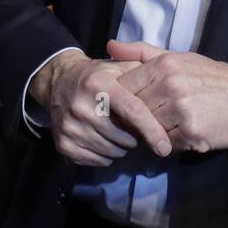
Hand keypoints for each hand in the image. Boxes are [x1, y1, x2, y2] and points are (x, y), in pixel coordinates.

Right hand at [28, 48, 168, 166]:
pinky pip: (96, 161)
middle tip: (133, 128)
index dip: (151, 130)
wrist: (59, 82)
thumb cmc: (98, 75)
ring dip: (122, 147)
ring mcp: (70, 127)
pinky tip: (105, 140)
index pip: (132, 111)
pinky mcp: (63, 144)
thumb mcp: (119, 66)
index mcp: (100, 85)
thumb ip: (143, 73)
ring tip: (119, 133)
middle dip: (136, 137)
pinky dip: (106, 155)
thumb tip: (168, 91)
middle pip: (123, 137)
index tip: (165, 147)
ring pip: (111, 151)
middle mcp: (82, 106)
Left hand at [110, 40, 227, 152]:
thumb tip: (109, 46)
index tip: (129, 106)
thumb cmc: (211, 77)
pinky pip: (166, 143)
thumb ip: (141, 52)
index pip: (124, 87)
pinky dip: (172, 142)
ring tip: (173, 124)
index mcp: (164, 64)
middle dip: (140, 118)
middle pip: (135, 111)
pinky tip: (186, 132)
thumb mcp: (178, 57)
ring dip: (156, 131)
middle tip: (154, 118)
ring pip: (149, 128)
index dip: (124, 100)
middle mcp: (170, 84)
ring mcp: (181, 108)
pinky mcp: (191, 131)